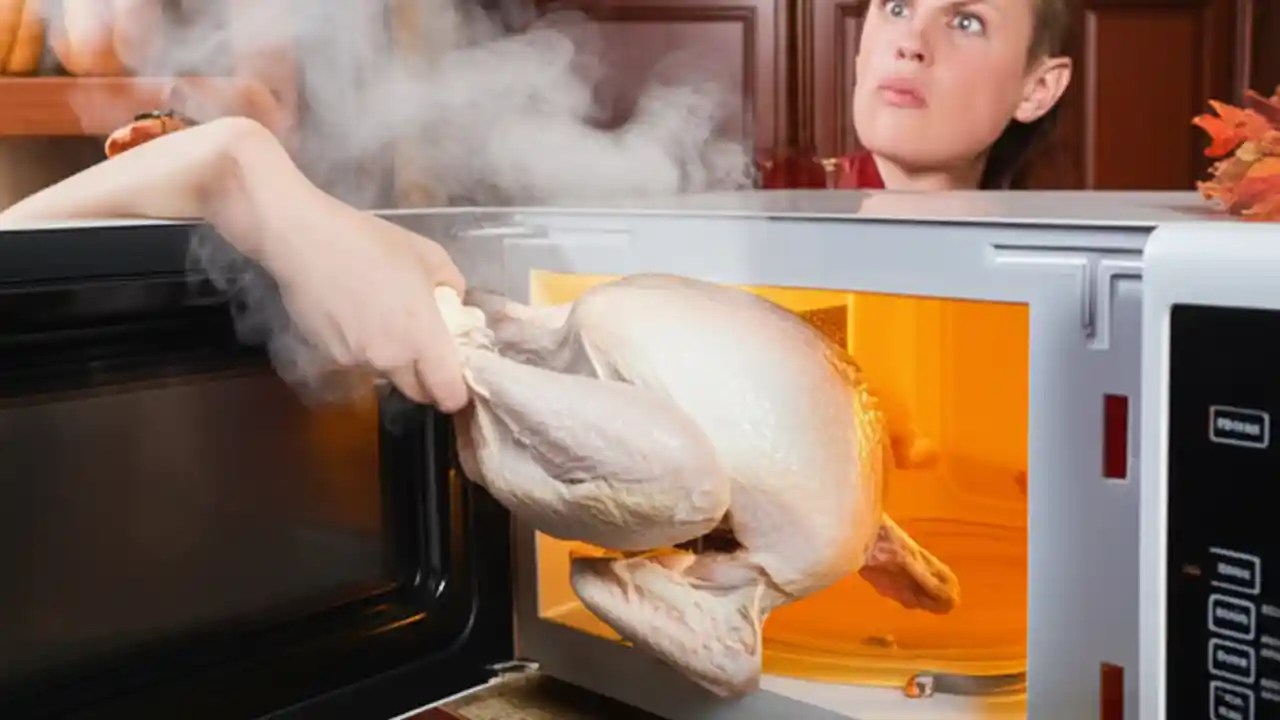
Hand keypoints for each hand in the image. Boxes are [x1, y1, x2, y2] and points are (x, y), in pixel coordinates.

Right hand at [264, 205, 469, 412]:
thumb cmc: (373, 243)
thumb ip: (452, 287)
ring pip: (386, 374)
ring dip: (391, 361)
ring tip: (380, 322)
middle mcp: (392, 359)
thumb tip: (454, 306)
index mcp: (423, 337)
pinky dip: (361, 349)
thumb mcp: (430, 255)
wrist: (307, 242)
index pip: (448, 393)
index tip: (456, 382)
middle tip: (425, 353)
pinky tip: (352, 317)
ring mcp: (358, 362)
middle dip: (426, 381)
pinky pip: (357, 363)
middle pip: (417, 392)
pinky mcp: (330, 358)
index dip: (456, 394)